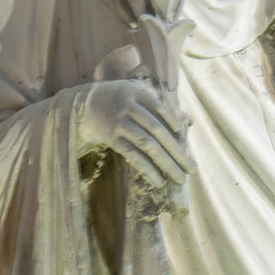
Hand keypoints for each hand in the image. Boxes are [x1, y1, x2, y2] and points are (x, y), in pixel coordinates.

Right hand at [76, 78, 189, 201]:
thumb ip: (157, 106)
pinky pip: (132, 156)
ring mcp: (119, 123)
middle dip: (177, 151)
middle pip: (157, 130)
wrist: (82, 106)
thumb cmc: (117, 100)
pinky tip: (158, 180)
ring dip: (166, 163)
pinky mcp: (111, 138)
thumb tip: (187, 122)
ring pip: (147, 144)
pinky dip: (147, 168)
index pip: (160, 108)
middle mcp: (128, 107)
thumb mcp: (134, 94)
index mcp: (137, 94)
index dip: (173, 122)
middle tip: (191, 169)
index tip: (184, 137)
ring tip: (180, 178)